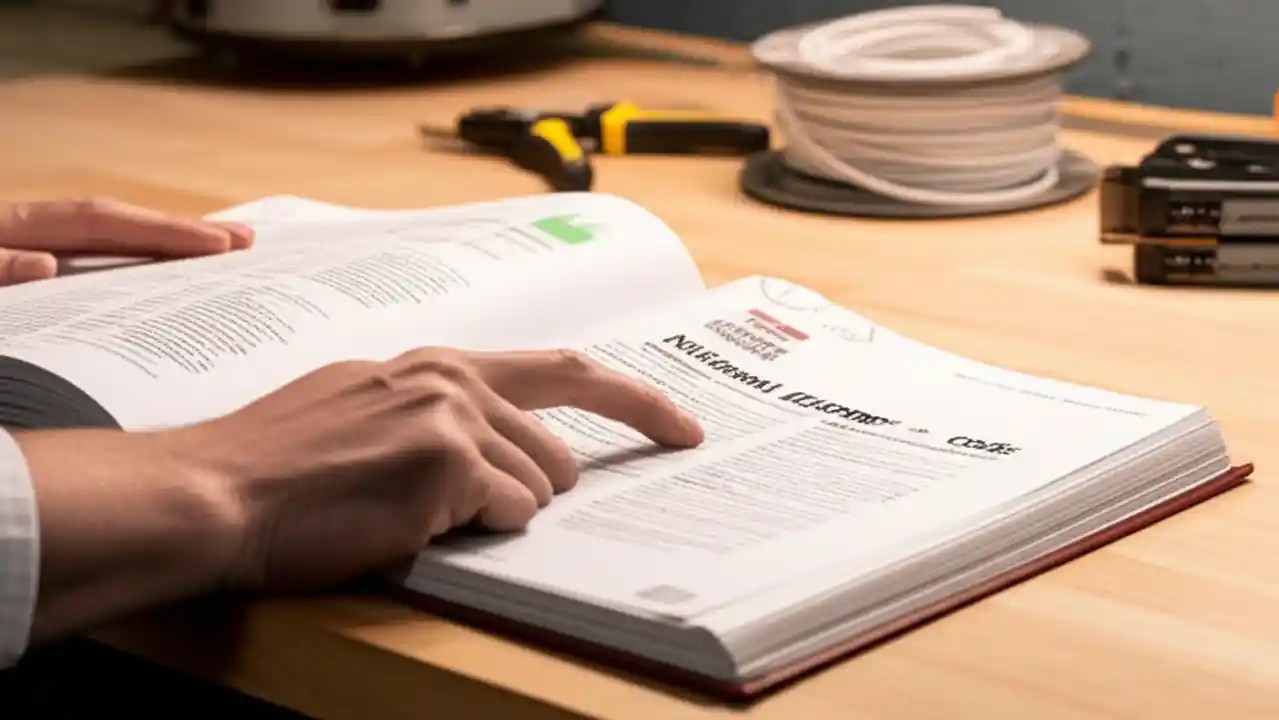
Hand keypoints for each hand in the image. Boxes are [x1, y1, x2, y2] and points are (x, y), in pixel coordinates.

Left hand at [0, 197, 253, 284]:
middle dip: (184, 230)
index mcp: (13, 223)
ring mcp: (35, 244)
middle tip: (247, 241)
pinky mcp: (32, 268)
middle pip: (122, 221)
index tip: (218, 245)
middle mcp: (35, 227)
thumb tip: (46, 264)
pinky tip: (169, 272)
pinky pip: (95, 259)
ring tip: (224, 251)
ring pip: (114, 238)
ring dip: (168, 242)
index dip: (163, 231)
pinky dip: (138, 260)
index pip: (104, 223)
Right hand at [168, 347, 703, 591]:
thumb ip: (430, 412)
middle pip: (559, 444)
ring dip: (492, 513)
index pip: (560, 367)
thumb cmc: (277, 466)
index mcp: (435, 363)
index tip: (681, 422)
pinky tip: (409, 523)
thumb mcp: (360, 407)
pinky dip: (473, 531)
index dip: (632, 396)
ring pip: (536, 486)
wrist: (217, 491)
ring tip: (411, 511)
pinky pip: (506, 514)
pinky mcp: (449, 461)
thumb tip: (488, 448)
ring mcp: (453, 414)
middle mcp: (453, 377)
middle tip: (510, 496)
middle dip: (543, 488)